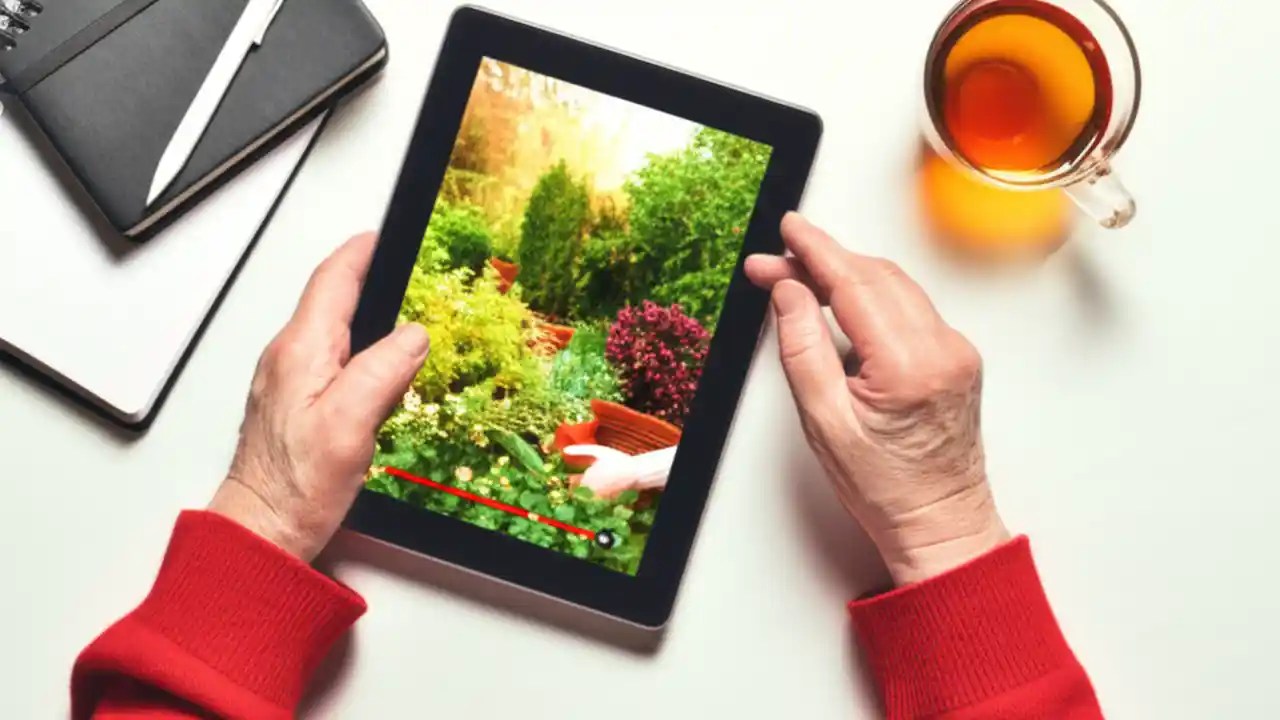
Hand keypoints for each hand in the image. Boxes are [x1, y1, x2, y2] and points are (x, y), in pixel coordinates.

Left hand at [209, 233, 429, 561]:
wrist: (261, 529)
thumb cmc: (295, 486)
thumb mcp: (350, 425)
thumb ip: (382, 372)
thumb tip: (412, 335)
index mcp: (302, 352)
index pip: (332, 281)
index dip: (361, 252)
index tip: (384, 234)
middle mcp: (289, 359)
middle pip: (330, 300)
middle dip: (365, 278)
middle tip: (398, 264)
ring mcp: (288, 381)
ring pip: (332, 331)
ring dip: (364, 316)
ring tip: (397, 311)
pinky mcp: (294, 403)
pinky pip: (329, 361)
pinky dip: (358, 352)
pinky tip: (377, 368)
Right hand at [745, 214, 1009, 584]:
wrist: (939, 520)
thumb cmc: (884, 487)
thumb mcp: (824, 422)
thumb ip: (802, 348)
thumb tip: (788, 291)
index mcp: (908, 365)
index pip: (854, 283)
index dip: (815, 250)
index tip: (788, 229)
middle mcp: (943, 348)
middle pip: (876, 275)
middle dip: (823, 260)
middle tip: (775, 262)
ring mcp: (956, 349)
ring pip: (895, 285)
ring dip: (847, 275)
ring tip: (799, 281)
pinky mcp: (958, 355)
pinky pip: (910, 305)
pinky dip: (872, 295)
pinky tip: (842, 305)